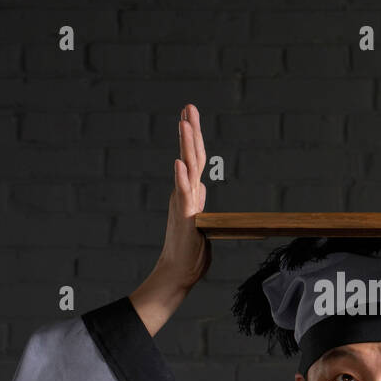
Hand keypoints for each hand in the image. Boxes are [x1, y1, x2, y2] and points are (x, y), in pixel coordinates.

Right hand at [154, 103, 211, 290]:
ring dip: (186, 145)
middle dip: (190, 130)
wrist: (179, 273)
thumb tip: (201, 185)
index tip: (190, 115)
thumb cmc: (190, 250)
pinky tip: (179, 163)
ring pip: (187, 169)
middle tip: (188, 106)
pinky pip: (182, 195)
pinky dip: (181, 178)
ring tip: (184, 123)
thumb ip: (199, 200)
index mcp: (190, 192)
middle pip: (190, 156)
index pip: (195, 159)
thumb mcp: (200, 219)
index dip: (194, 137)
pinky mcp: (183, 218)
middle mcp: (185, 193)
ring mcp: (183, 204)